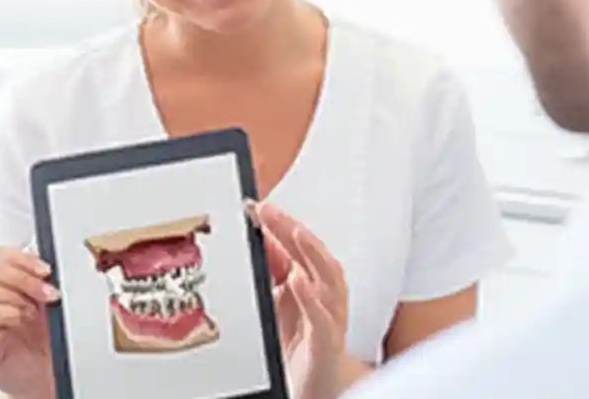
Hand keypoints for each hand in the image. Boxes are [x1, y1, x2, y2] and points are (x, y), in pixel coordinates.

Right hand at [0, 246, 58, 398]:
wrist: (40, 370)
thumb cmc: (40, 332)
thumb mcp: (45, 298)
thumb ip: (40, 277)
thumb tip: (45, 259)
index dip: (19, 257)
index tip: (45, 270)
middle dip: (20, 276)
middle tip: (44, 292)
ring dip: (10, 295)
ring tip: (32, 310)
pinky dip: (4, 314)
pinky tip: (20, 320)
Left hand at [252, 201, 353, 398]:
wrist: (315, 385)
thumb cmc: (299, 341)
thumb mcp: (277, 299)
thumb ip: (271, 270)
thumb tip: (260, 239)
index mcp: (312, 280)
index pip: (297, 245)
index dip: (280, 223)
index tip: (257, 207)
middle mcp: (325, 293)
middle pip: (314, 253)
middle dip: (292, 229)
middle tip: (270, 211)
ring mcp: (330, 315)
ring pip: (329, 277)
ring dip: (313, 252)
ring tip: (295, 232)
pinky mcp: (327, 341)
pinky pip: (323, 318)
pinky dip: (312, 299)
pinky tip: (299, 283)